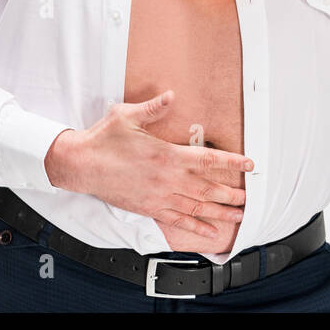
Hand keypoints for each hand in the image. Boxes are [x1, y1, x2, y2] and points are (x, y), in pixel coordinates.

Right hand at [44, 91, 253, 240]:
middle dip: (231, 193)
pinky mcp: (149, 208)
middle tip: (248, 197)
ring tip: (238, 216)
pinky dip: (195, 228)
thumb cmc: (103, 139)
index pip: (207, 159)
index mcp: (166, 154)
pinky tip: (209, 234)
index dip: (231, 163)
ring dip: (220, 213)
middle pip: (208, 188)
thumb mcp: (127, 115)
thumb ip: (153, 108)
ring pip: (196, 207)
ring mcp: (159, 196)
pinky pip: (177, 220)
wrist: (81, 164)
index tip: (248, 164)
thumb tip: (170, 96)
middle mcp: (167, 178)